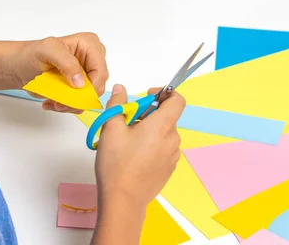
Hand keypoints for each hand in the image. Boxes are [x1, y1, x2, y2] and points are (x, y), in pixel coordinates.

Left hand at [3, 33, 108, 112]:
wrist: (20, 67)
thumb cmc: (31, 54)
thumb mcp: (48, 50)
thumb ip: (66, 62)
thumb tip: (81, 82)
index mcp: (90, 45)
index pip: (101, 70)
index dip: (91, 86)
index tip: (73, 93)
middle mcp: (92, 59)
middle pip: (98, 86)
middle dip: (79, 97)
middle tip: (59, 102)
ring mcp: (86, 75)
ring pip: (90, 98)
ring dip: (71, 105)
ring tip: (53, 102)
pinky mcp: (79, 88)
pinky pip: (81, 103)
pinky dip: (67, 107)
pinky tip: (52, 102)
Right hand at [94, 84, 183, 211]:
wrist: (123, 200)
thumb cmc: (117, 164)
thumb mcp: (111, 128)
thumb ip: (117, 104)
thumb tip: (121, 88)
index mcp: (162, 125)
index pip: (177, 100)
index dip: (165, 93)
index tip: (148, 97)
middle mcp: (172, 139)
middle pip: (167, 117)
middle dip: (149, 114)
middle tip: (128, 122)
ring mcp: (173, 155)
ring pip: (164, 133)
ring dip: (150, 130)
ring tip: (129, 141)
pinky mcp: (169, 168)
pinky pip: (164, 148)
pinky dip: (152, 145)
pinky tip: (135, 155)